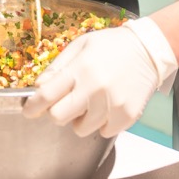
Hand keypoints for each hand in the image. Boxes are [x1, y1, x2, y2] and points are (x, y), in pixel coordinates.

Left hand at [23, 17, 176, 137]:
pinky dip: (103, 122)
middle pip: (59, 117)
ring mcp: (113, 104)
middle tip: (67, 101)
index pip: (47, 95)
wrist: (148, 50)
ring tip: (93, 100)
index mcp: (81, 69)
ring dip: (82, 118)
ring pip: (81, 128)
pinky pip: (104, 132)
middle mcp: (96, 88)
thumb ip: (58, 66)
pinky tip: (109, 105)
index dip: (33, 106)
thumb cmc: (112, 46)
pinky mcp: (127, 116)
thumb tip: (38, 87)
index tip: (29, 110)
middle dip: (57, 112)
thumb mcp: (81, 45)